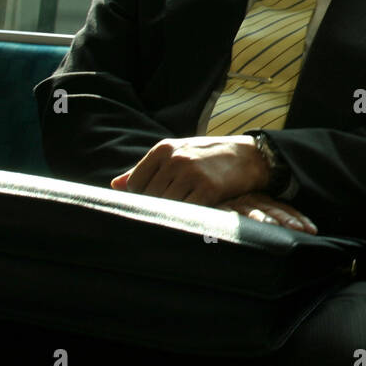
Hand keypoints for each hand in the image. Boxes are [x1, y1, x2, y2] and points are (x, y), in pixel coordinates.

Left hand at [111, 135, 268, 204]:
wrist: (250, 156)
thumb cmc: (209, 156)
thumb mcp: (177, 153)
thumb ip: (146, 169)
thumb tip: (116, 185)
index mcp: (164, 149)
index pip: (135, 183)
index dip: (142, 197)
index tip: (157, 201)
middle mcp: (176, 159)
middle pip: (150, 196)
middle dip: (158, 207)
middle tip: (172, 209)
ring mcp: (192, 173)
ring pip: (166, 205)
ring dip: (173, 213)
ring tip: (184, 212)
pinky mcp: (208, 189)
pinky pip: (187, 211)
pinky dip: (188, 216)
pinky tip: (195, 214)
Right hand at [219, 193, 316, 233]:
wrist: (206, 184)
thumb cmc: (231, 200)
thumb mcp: (251, 205)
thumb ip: (267, 214)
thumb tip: (287, 230)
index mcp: (262, 200)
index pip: (283, 209)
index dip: (297, 218)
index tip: (311, 230)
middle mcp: (251, 201)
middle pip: (272, 210)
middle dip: (286, 219)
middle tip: (298, 228)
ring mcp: (235, 204)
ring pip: (251, 211)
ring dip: (261, 218)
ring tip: (271, 225)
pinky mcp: (218, 207)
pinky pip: (226, 213)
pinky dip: (232, 218)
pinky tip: (239, 223)